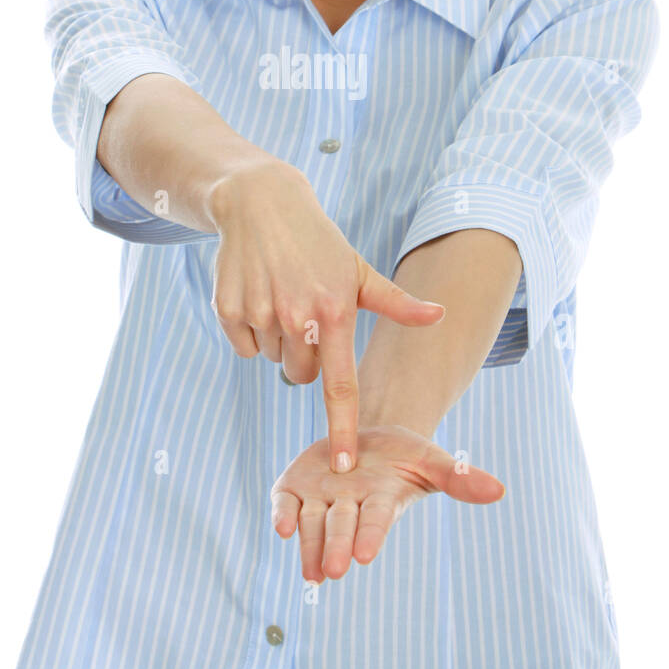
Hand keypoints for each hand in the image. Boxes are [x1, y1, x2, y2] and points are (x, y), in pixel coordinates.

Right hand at [208, 162, 445, 473]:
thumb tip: (441, 316)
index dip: (342, 427)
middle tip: (307, 316)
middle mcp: (295, 316)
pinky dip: (252, 331)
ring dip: (279, 339)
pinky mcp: (228, 310)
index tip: (345, 465)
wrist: (261, 204)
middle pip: (302, 375)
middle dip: (307, 357)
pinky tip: (259, 295)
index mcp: (334, 311)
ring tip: (282, 295)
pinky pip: (245, 347)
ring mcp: (259, 313)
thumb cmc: (319, 243)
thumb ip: (397, 304)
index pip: (340, 384)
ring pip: (273, 359)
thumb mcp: (359, 269)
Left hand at [270, 425, 505, 582]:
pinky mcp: (295, 486)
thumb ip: (458, 476)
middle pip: (340, 527)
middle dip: (336, 547)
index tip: (363, 555)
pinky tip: (281, 528)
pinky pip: (286, 503)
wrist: (366, 436)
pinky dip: (281, 513)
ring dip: (310, 545)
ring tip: (311, 571)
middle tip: (333, 572)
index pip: (375, 520)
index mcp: (380, 501)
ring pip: (312, 522)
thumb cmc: (403, 455)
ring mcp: (319, 497)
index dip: (369, 535)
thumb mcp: (431, 459)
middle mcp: (347, 506)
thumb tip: (500, 490)